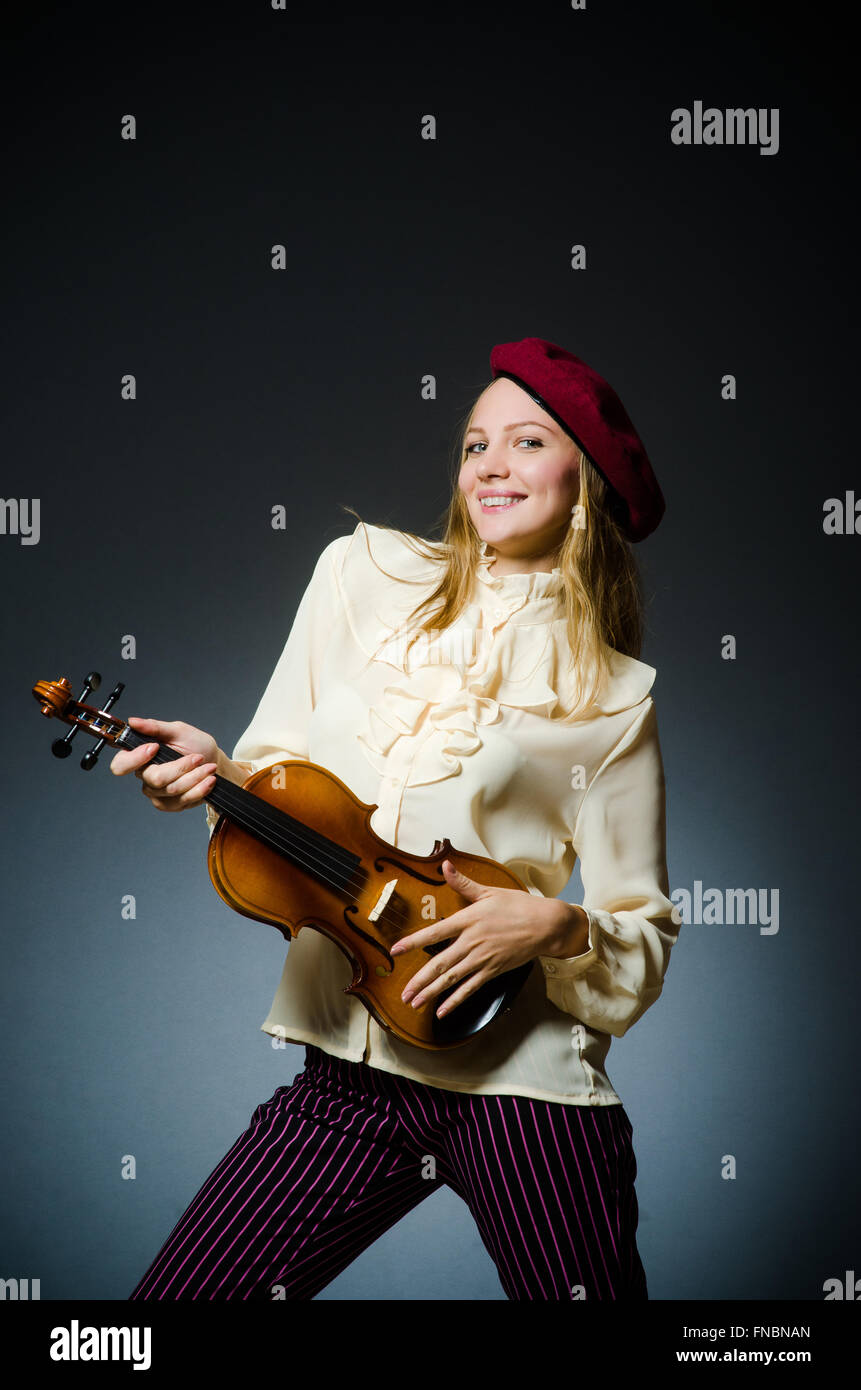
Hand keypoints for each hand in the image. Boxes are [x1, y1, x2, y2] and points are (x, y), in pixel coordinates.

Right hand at [109, 716, 220, 811]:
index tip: (154, 747)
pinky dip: (199, 789)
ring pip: (172, 790)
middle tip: (198, 758)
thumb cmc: (194, 744)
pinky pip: (182, 801)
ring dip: (196, 777)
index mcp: (139, 755)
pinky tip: (209, 780)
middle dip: (182, 767)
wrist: (213, 763)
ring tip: (209, 767)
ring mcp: (155, 792)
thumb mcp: (178, 730)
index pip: (121, 764)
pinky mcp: (168, 804)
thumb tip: (133, 721)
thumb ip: (155, 727)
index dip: (134, 759)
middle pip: (155, 778)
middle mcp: (144, 775)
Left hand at [390, 860, 588, 1018]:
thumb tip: (445, 865)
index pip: (434, 933)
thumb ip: (463, 883)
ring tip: (414, 1002)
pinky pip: (470, 988)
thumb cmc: (518, 906)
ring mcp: (482, 959)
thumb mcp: (489, 892)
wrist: (545, 925)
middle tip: (403, 992)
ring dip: (431, 992)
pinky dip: (455, 1001)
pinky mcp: (493, 971)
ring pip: (451, 979)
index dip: (413, 942)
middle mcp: (472, 942)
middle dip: (418, 980)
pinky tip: (442, 1011)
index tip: (395, 951)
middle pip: (440, 964)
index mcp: (468, 920)